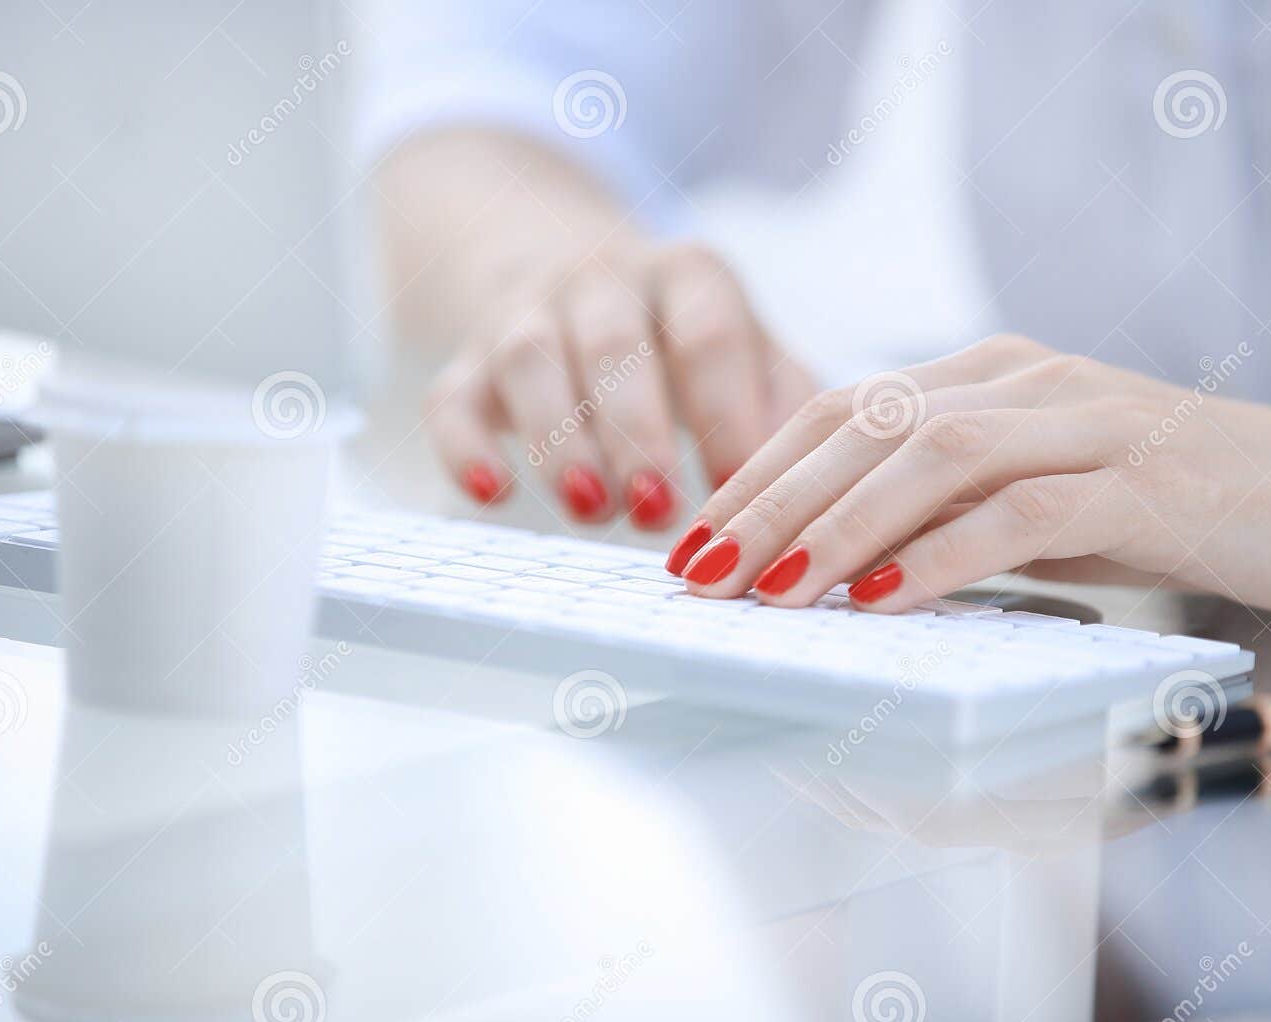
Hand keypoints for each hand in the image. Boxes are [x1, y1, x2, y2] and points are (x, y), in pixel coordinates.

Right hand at [424, 240, 813, 529]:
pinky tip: (490, 492)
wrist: (567, 262)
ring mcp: (528, 312)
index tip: (741, 487)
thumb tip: (819, 474)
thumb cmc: (685, 334)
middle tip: (660, 509)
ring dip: (560, 440)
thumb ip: (785, 396)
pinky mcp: (469, 357)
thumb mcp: (751, 344)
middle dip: (637, 432)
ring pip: (531, 361)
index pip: (710, 332)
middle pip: (615, 346)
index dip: (725, 411)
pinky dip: (463, 444)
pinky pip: (451, 393)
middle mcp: (603, 279)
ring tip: (592, 511)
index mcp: (689, 274)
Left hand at [669, 336, 1270, 615]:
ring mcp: (1088, 420)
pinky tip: (888, 598)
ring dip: (841, 526)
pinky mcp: (1145, 479)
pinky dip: (949, 553)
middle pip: (867, 426)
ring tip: (773, 591)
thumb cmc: (1168, 508)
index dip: (757, 473)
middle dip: (770, 504)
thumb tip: (836, 570)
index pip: (842, 409)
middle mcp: (1026, 381)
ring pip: (935, 456)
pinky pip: (1027, 510)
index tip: (691, 541)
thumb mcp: (1037, 504)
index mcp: (988, 377)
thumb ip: (949, 516)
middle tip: (698, 575)